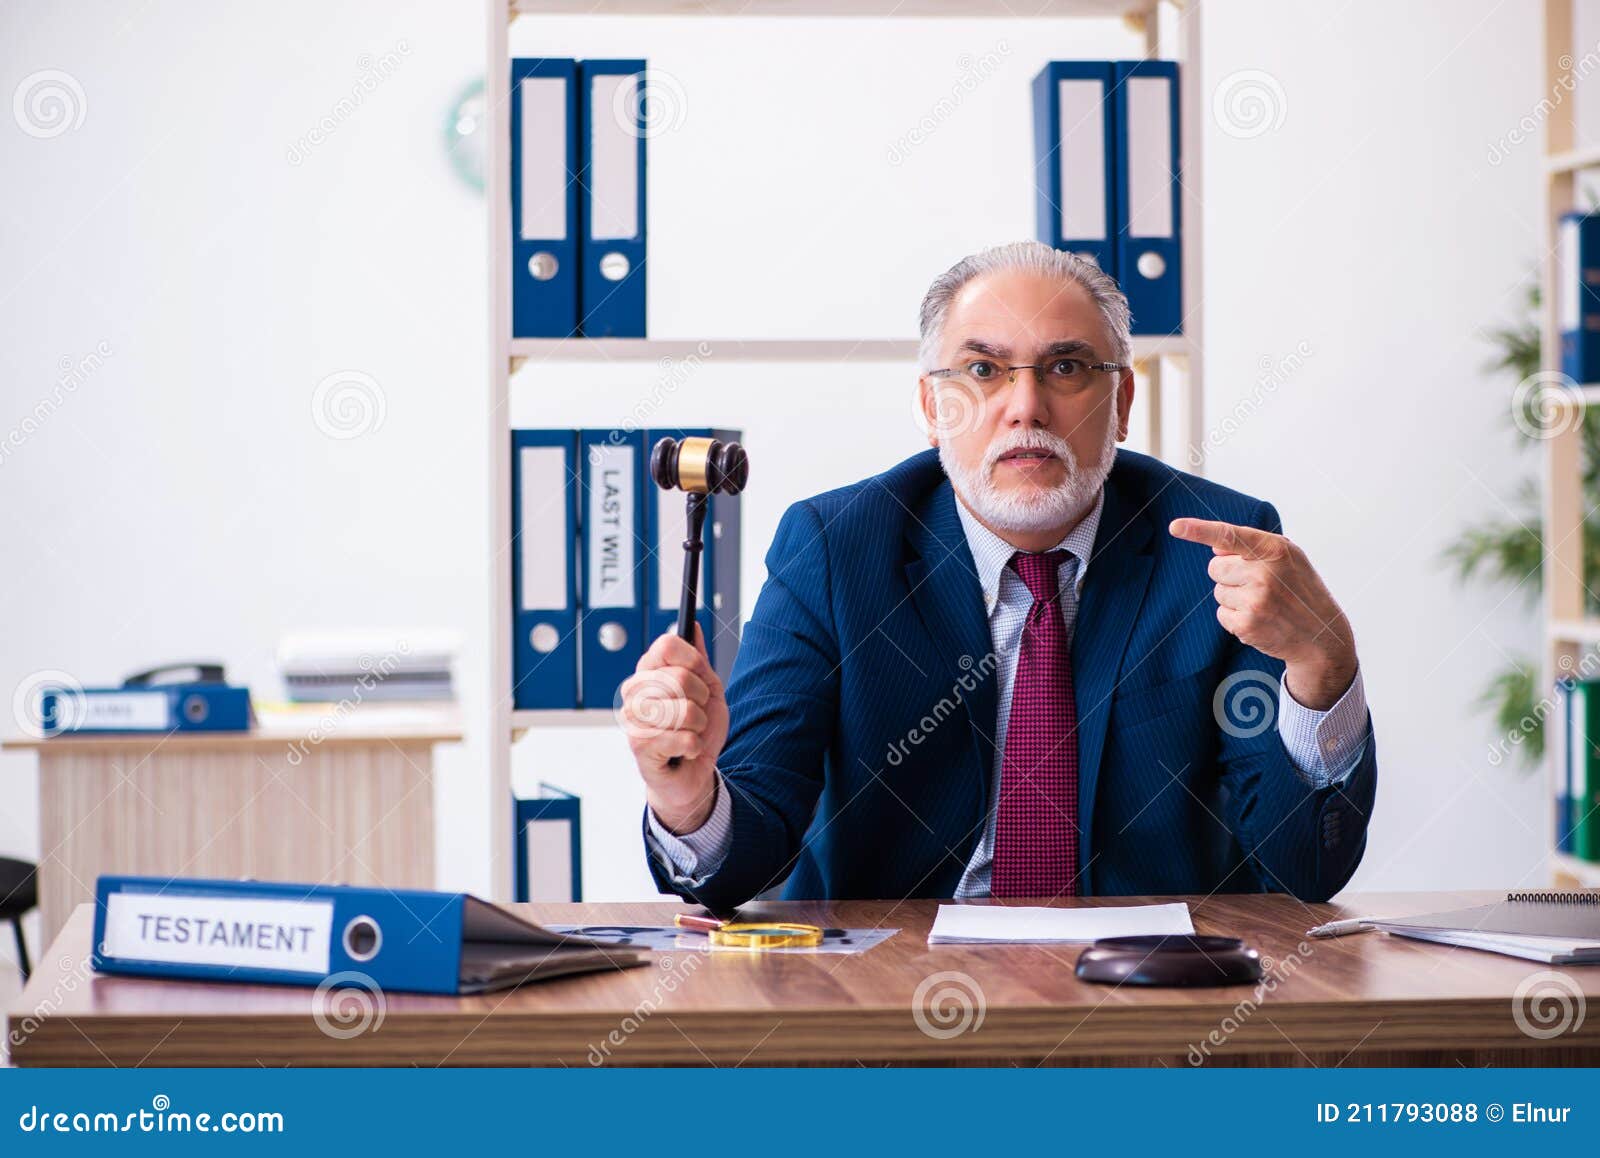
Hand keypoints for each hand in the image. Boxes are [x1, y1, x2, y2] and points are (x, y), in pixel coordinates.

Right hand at [619, 623, 728, 833]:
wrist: (694, 773)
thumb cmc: (697, 729)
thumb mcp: (708, 689)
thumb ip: (699, 659)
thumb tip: (692, 625)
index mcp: (648, 671)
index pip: (666, 645)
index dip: (692, 659)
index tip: (700, 674)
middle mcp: (634, 691)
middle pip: (679, 677)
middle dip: (702, 698)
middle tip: (697, 712)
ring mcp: (633, 718)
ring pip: (685, 710)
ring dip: (700, 725)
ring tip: (691, 732)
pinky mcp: (639, 746)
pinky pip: (684, 738)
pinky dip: (695, 746)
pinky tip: (686, 750)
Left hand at [1168, 517, 1357, 709]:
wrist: (1322, 636)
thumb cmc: (1301, 591)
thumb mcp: (1289, 559)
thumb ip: (1253, 546)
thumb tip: (1214, 545)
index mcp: (1276, 550)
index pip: (1230, 536)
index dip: (1199, 530)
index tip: (1175, 527)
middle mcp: (1265, 574)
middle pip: (1215, 567)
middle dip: (1229, 575)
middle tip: (1259, 586)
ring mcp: (1255, 601)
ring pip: (1217, 591)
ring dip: (1234, 597)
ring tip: (1264, 604)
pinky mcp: (1246, 624)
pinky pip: (1221, 613)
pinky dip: (1235, 617)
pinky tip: (1259, 619)